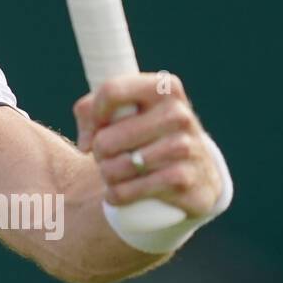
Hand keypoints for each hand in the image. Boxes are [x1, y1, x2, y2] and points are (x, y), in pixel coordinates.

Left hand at [73, 73, 222, 217]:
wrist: (197, 171)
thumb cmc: (147, 132)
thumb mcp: (125, 110)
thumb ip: (90, 110)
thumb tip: (86, 143)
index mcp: (164, 87)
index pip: (111, 92)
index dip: (94, 115)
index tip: (99, 126)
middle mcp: (178, 114)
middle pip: (106, 140)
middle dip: (99, 152)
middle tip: (110, 155)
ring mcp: (185, 147)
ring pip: (114, 169)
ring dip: (107, 175)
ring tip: (117, 171)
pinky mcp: (183, 180)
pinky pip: (126, 191)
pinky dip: (115, 195)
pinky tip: (119, 192)